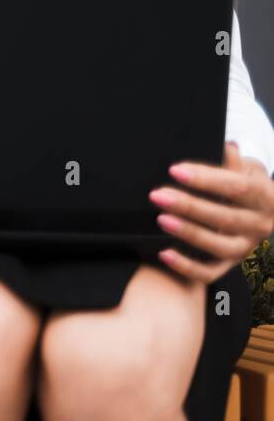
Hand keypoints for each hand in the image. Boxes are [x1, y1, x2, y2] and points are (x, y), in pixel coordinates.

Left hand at [149, 141, 273, 282]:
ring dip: (189, 233)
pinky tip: (164, 253)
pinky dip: (187, 267)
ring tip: (162, 219)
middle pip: (225, 218)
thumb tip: (227, 148)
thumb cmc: (245, 183)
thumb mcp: (246, 168)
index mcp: (266, 197)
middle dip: (189, 206)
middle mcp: (260, 225)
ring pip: (219, 246)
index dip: (206, 179)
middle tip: (158, 195)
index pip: (237, 188)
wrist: (259, 208)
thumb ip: (233, 162)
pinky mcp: (231, 264)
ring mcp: (246, 247)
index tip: (175, 170)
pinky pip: (210, 272)